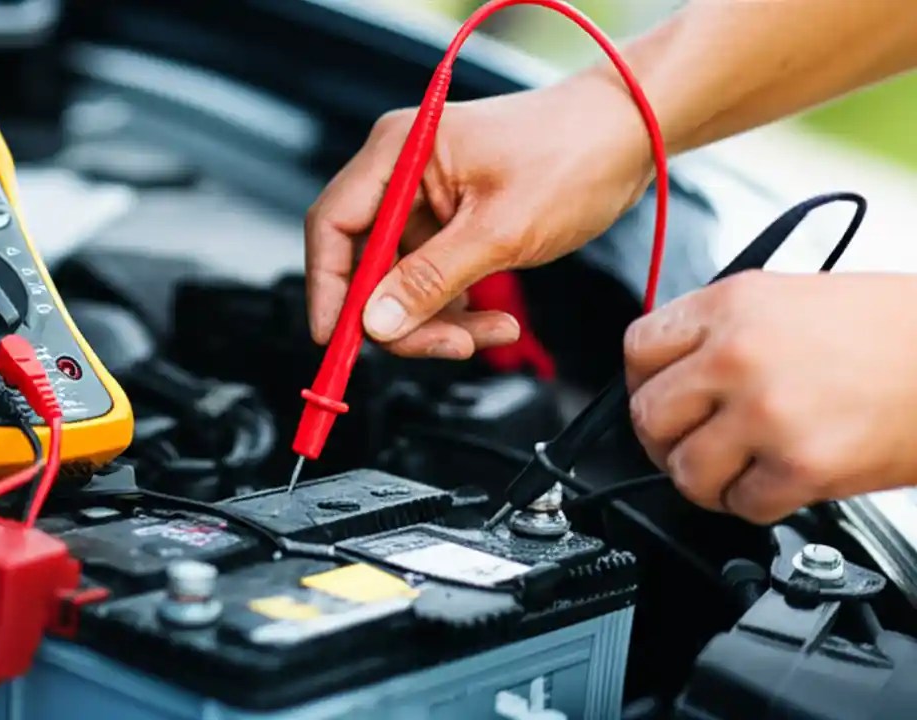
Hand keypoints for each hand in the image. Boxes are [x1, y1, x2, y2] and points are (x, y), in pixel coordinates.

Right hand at [305, 71, 653, 358]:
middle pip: (364, 263)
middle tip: (444, 347)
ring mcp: (424, 200)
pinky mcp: (449, 223)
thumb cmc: (574, 154)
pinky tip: (494, 321)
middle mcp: (402, 173)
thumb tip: (376, 323)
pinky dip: (455, 309)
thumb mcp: (500, 230)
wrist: (630, 134)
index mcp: (399, 152)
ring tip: (489, 333)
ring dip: (436, 321)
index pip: (333, 225)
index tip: (336, 341)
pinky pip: (431, 281)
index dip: (328, 289)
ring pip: (399, 283)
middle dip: (398, 316)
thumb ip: (431, 280)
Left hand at [625, 271, 916, 523]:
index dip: (643, 381)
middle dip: (666, 438)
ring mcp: (765, 414)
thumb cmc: (892, 329)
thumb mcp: (788, 298)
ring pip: (684, 470)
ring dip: (707, 478)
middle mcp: (737, 356)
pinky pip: (739, 504)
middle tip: (692, 442)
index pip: (637, 350)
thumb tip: (674, 370)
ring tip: (739, 466)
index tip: (661, 395)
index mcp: (729, 306)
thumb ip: (722, 330)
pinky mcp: (799, 467)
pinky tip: (780, 479)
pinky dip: (755, 502)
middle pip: (648, 415)